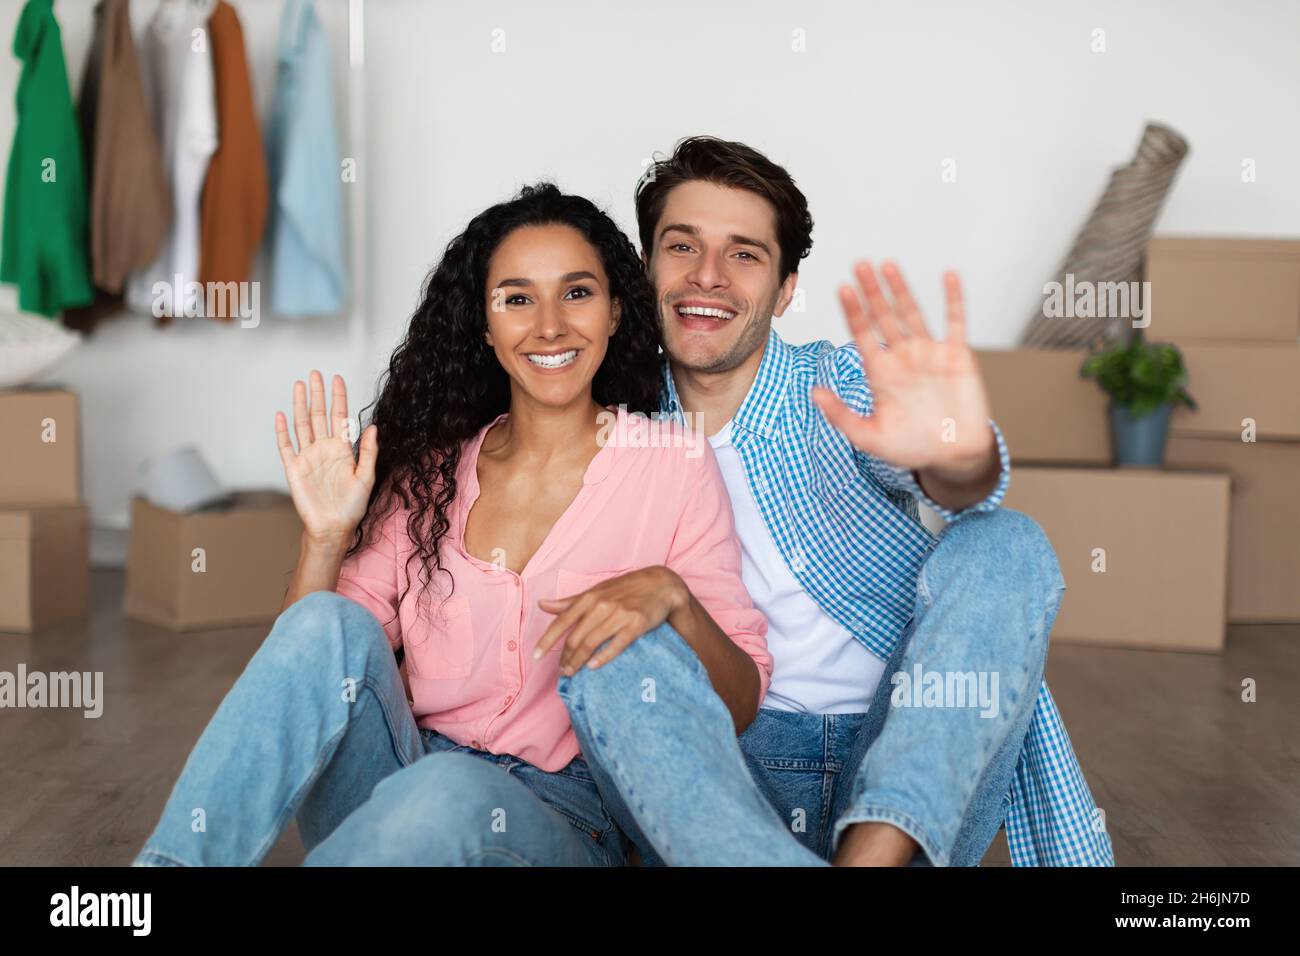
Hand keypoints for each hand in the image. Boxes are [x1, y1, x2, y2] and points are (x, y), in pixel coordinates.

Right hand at [274, 370, 377, 545]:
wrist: (333, 528)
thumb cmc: (352, 507)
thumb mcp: (366, 477)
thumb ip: (368, 451)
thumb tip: (373, 427)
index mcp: (342, 450)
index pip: (340, 417)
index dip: (339, 398)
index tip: (338, 379)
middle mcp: (324, 450)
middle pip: (319, 415)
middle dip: (318, 394)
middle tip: (316, 373)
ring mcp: (307, 457)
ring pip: (302, 425)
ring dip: (300, 405)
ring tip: (299, 385)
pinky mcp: (293, 469)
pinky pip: (286, 446)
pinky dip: (282, 431)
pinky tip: (281, 415)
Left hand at [534, 566, 686, 674]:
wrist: (661, 584)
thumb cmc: (625, 588)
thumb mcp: (596, 591)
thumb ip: (569, 602)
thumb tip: (541, 604)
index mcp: (589, 597)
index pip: (562, 622)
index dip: (547, 640)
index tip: (536, 656)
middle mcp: (602, 605)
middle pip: (576, 637)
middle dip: (565, 657)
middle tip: (561, 672)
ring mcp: (619, 615)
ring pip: (592, 642)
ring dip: (579, 661)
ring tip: (572, 673)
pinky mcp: (636, 624)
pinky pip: (616, 644)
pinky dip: (603, 657)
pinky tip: (593, 667)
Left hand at [811, 261, 994, 480]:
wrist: (953, 457)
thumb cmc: (911, 448)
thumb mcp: (868, 436)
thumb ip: (840, 415)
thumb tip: (813, 393)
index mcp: (880, 373)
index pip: (862, 334)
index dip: (853, 311)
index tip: (841, 288)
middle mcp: (902, 357)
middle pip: (884, 316)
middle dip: (871, 291)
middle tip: (859, 265)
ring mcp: (930, 353)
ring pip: (912, 312)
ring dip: (901, 288)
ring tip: (888, 265)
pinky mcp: (957, 356)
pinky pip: (956, 322)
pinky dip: (953, 299)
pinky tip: (948, 276)